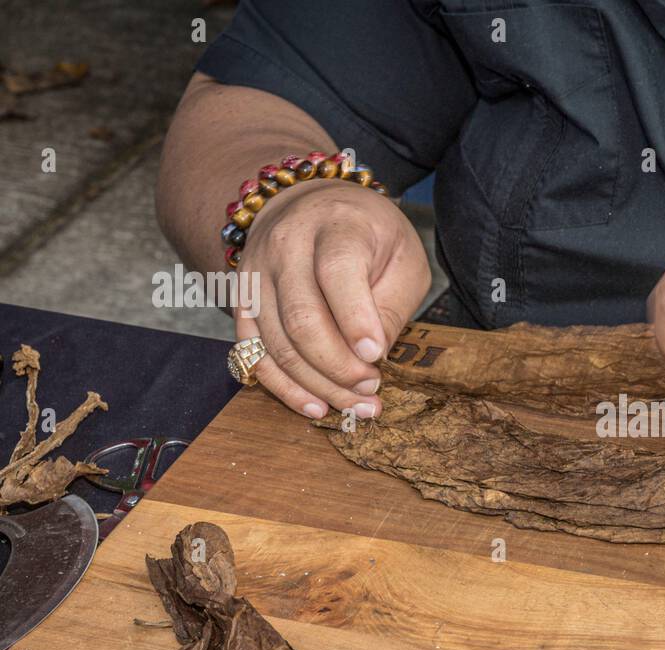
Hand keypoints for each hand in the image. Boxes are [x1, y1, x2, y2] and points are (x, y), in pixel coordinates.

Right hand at [233, 180, 431, 417]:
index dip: (355, 320)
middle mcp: (285, 246)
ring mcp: (256, 275)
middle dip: (339, 366)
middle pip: (302, 318)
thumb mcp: (403, 259)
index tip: (376, 355)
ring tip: (357, 406)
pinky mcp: (242, 303)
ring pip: (277, 344)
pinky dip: (284, 388)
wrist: (312, 207)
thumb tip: (372, 357)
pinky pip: (254, 355)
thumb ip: (391, 305)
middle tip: (372, 388)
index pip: (337, 272)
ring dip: (317, 385)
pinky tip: (315, 407)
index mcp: (336, 225)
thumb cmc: (370, 237)